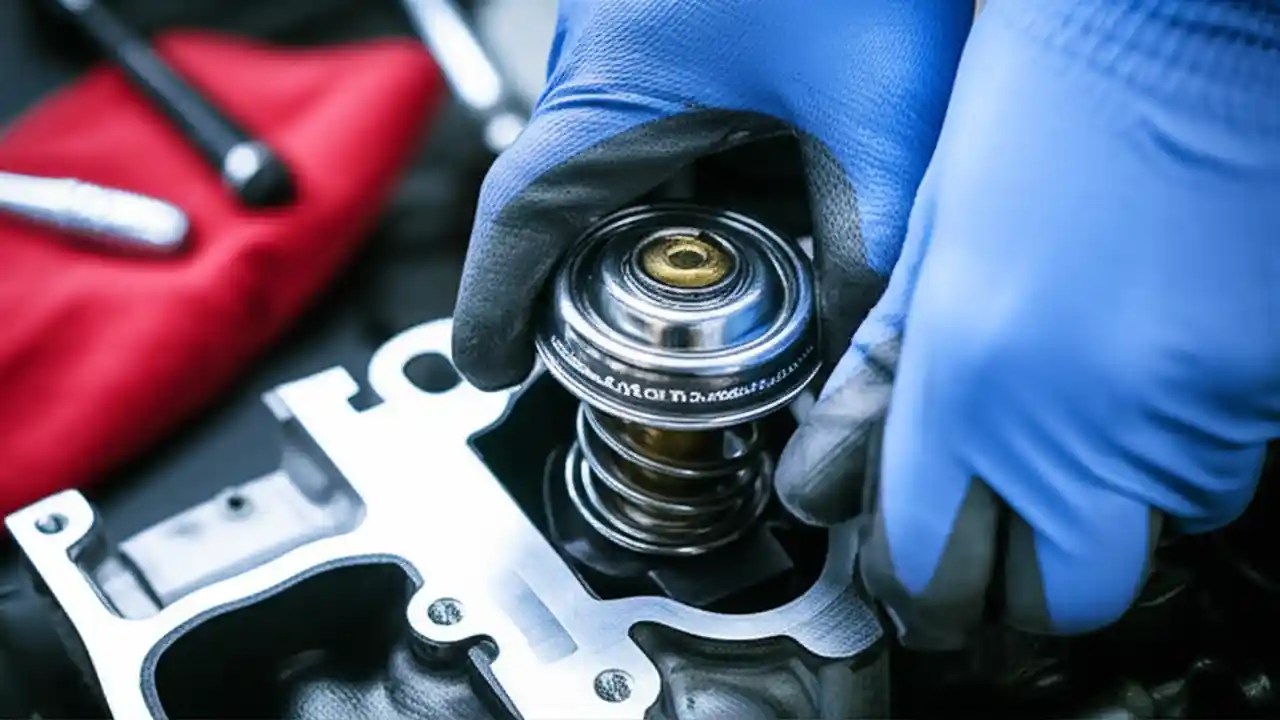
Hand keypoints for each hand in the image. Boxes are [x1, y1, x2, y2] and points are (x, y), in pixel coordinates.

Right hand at [451, 0, 971, 389]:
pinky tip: (774, 193)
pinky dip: (702, 175)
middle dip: (601, 283)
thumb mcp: (876, 121)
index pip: (523, 219)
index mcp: (619, 85)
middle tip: (641, 352)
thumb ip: (864, 254)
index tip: (489, 366)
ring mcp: (632, 35)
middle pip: (569, 203)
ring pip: (622, 163)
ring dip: (666, 227)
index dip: (495, 305)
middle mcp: (604, 58)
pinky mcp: (671, 22)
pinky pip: (660, 121)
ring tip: (736, 278)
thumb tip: (853, 360)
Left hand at [776, 0, 1279, 648]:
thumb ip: (881, 380)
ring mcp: (1194, 406)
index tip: (927, 589)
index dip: (928, 597)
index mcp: (970, 377)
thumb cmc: (1044, 105)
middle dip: (1026, 586)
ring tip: (1084, 401)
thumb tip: (828, 484)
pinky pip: (1219, 469)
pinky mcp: (1265, 386)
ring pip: (1153, 534)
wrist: (1175, 20)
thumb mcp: (929, 241)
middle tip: (1004, 536)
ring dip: (1111, 501)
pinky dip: (1177, 449)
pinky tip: (1143, 367)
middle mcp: (1083, 416)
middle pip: (1065, 601)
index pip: (935, 569)